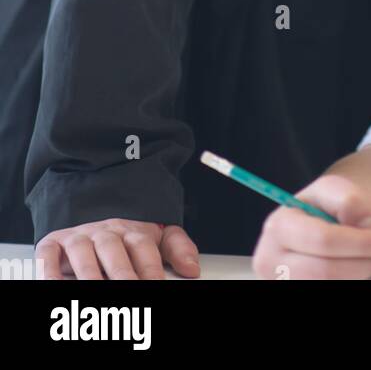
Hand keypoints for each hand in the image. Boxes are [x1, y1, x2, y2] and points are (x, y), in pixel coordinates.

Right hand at [35, 219, 200, 279]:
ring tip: (95, 290)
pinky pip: (49, 254)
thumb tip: (193, 269)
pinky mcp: (53, 243)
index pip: (142, 245)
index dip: (150, 266)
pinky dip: (48, 269)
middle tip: (129, 289)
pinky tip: (54, 284)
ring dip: (88, 273)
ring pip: (82, 252)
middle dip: (121, 273)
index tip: (156, 283)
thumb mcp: (154, 238)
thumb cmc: (123, 238)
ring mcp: (78, 237)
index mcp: (131, 231)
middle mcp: (104, 233)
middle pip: (113, 249)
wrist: (88, 209)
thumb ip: (177, 248)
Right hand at [251, 175, 370, 280]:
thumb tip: (361, 222)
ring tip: (364, 255)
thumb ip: (350, 199)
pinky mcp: (292, 295)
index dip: (359, 243)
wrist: (316, 228)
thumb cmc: (325, 209)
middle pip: (325, 271)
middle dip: (362, 262)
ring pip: (330, 285)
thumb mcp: (336, 191)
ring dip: (357, 272)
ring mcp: (280, 284)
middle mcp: (271, 261)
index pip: (322, 240)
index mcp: (279, 226)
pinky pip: (333, 291)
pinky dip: (348, 280)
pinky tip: (349, 267)